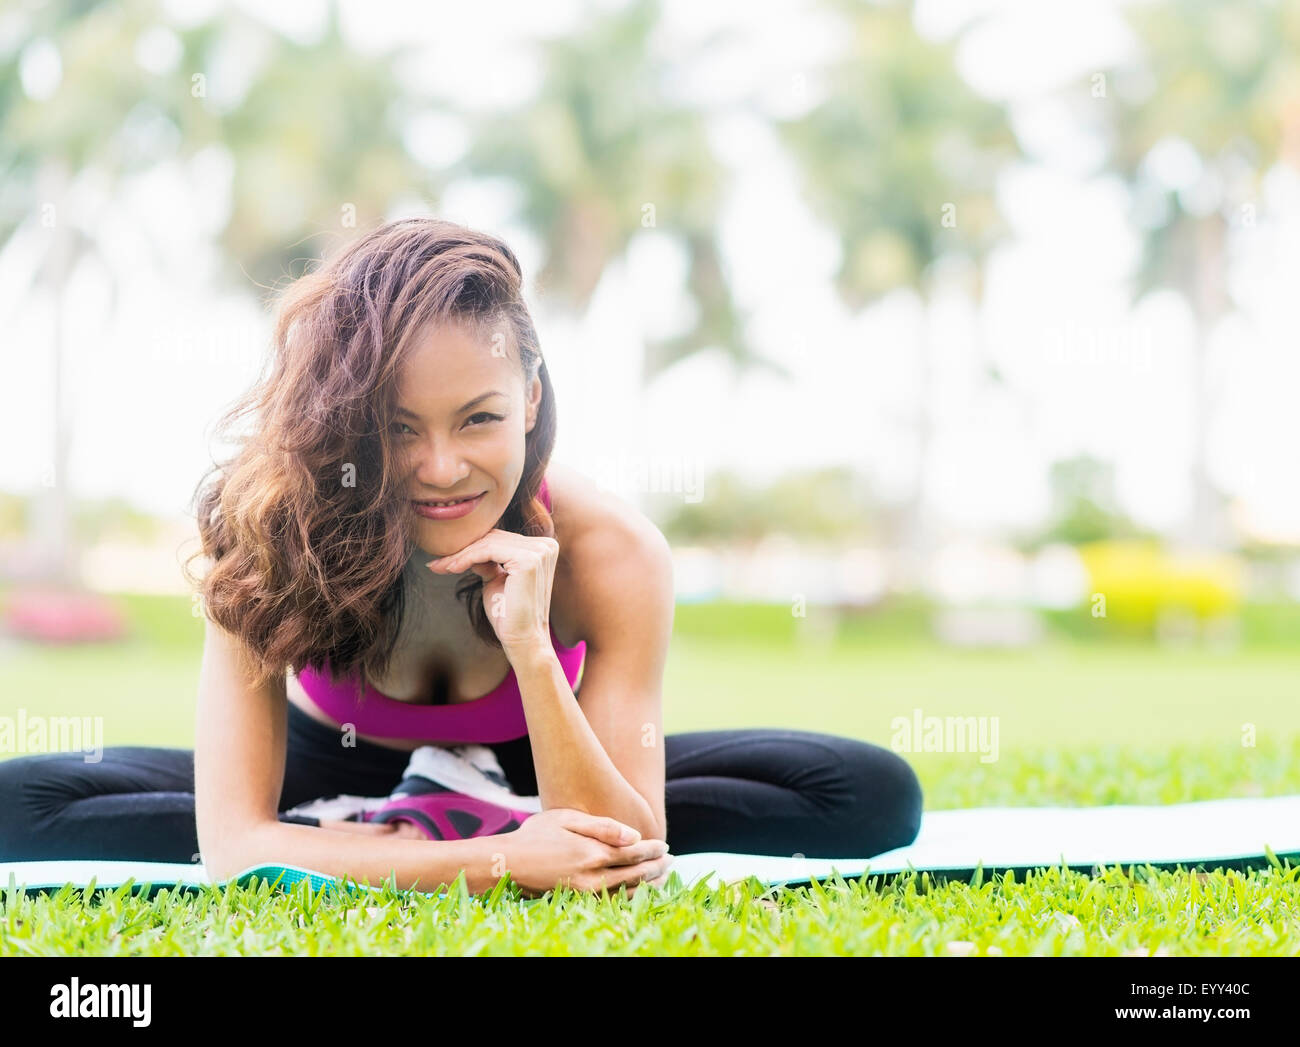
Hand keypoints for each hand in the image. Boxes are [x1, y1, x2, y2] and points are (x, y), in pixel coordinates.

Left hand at [427, 529, 558, 651]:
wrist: (522, 639)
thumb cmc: (509, 613)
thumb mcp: (496, 579)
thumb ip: (487, 559)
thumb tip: (462, 545)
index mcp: (543, 547)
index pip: (500, 539)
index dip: (471, 547)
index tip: (445, 558)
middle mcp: (545, 545)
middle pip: (494, 538)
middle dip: (463, 550)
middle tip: (437, 562)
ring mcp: (539, 551)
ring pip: (488, 543)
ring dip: (460, 555)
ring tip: (441, 566)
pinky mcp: (529, 560)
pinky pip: (488, 551)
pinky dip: (466, 558)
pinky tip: (451, 568)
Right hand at [497, 808, 673, 898]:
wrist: (508, 864)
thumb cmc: (536, 835)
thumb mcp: (567, 819)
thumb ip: (603, 826)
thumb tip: (635, 836)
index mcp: (592, 852)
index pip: (634, 852)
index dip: (653, 850)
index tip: (665, 846)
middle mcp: (593, 876)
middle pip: (635, 874)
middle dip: (656, 867)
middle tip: (671, 860)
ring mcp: (586, 893)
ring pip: (627, 891)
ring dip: (649, 884)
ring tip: (663, 877)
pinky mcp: (579, 902)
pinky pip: (613, 903)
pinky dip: (631, 898)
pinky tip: (638, 892)